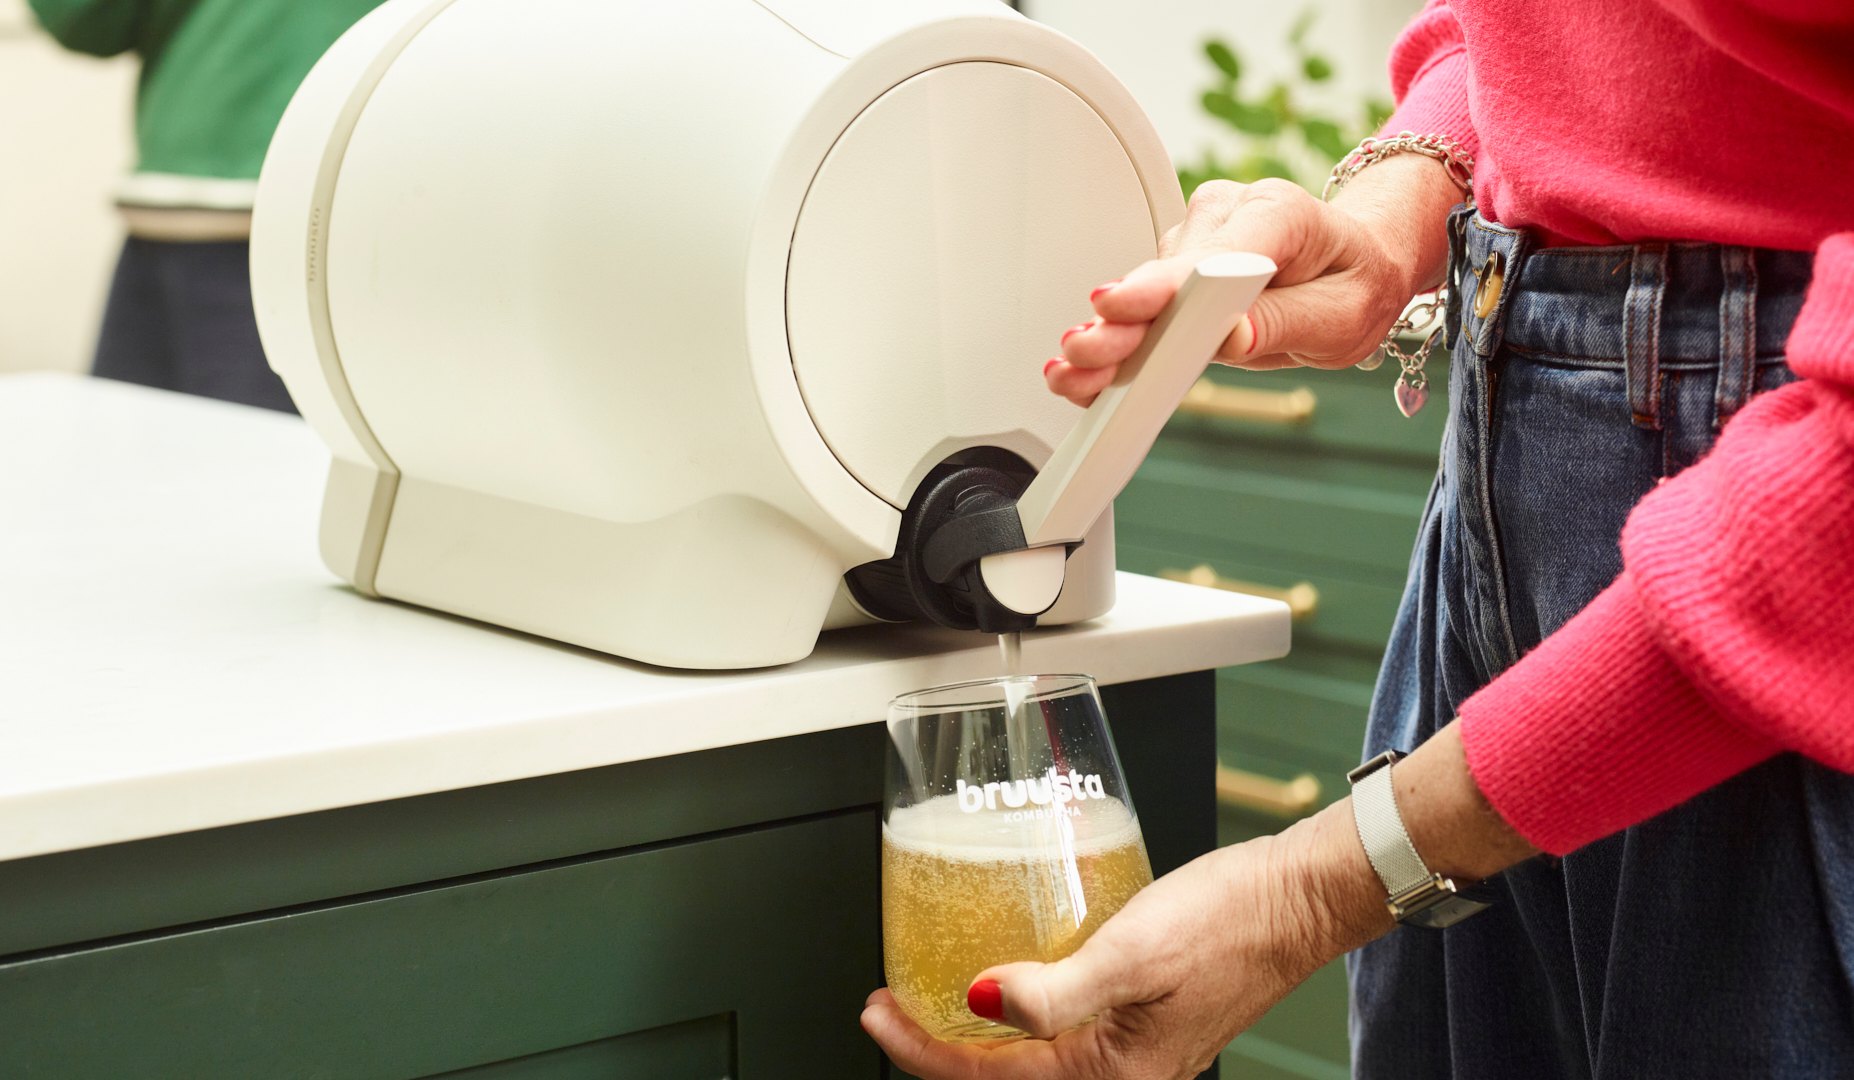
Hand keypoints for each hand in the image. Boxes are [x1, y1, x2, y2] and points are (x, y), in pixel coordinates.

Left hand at [861, 804, 1390, 1079]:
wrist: (1295, 898)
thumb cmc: (1230, 920)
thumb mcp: (1131, 951)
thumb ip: (1054, 991)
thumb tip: (981, 1003)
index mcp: (1114, 1076)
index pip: (990, 1079)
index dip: (922, 1049)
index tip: (878, 1013)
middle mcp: (1121, 1075)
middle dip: (939, 1047)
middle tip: (891, 1005)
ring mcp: (1131, 1051)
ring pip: (1031, 1058)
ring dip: (976, 1032)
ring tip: (931, 991)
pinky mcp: (1139, 1020)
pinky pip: (1060, 1032)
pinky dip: (1018, 1013)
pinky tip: (1001, 978)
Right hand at [1046, 156, 1457, 404]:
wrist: (1358, 264)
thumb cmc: (1354, 283)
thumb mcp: (1343, 315)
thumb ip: (1285, 322)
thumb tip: (1229, 338)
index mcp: (1282, 214)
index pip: (1216, 251)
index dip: (1166, 283)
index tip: (1121, 307)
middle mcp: (1230, 213)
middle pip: (1166, 271)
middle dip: (1124, 319)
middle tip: (1086, 356)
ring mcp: (1198, 233)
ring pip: (1148, 287)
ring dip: (1118, 334)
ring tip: (1084, 373)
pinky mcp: (1177, 260)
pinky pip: (1145, 298)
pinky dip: (1124, 335)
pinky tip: (1098, 364)